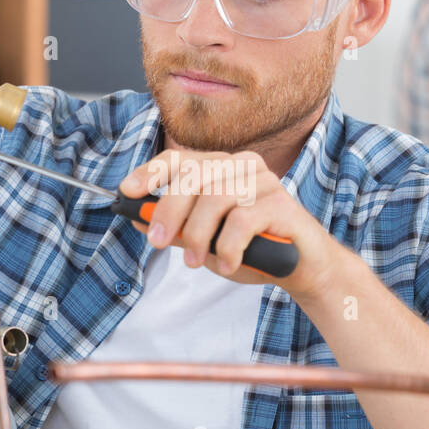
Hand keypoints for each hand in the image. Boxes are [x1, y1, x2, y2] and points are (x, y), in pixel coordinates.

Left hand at [118, 148, 345, 300]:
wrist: (300, 269)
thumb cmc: (252, 250)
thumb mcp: (205, 240)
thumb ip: (177, 228)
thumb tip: (138, 218)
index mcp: (223, 168)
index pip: (182, 159)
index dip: (152, 172)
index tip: (128, 191)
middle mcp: (243, 167)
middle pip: (194, 176)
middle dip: (169, 211)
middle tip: (159, 243)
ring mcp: (265, 182)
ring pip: (215, 199)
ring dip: (199, 236)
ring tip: (198, 262)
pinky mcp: (282, 204)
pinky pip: (241, 221)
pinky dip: (228, 247)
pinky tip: (230, 264)